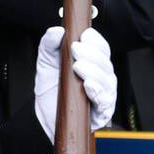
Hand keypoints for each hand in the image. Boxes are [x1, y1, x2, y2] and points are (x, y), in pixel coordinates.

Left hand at [34, 25, 117, 140]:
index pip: (101, 48)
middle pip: (106, 62)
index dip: (95, 40)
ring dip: (94, 71)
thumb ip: (49, 46)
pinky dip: (97, 91)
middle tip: (75, 50)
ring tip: (77, 66)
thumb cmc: (50, 95)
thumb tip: (57, 31)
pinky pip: (105, 101)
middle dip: (92, 53)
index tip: (83, 35)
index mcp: (92, 65)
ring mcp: (103, 96)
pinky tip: (88, 85)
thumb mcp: (45, 66)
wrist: (46, 122)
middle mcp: (101, 79)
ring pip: (108, 80)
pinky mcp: (101, 113)